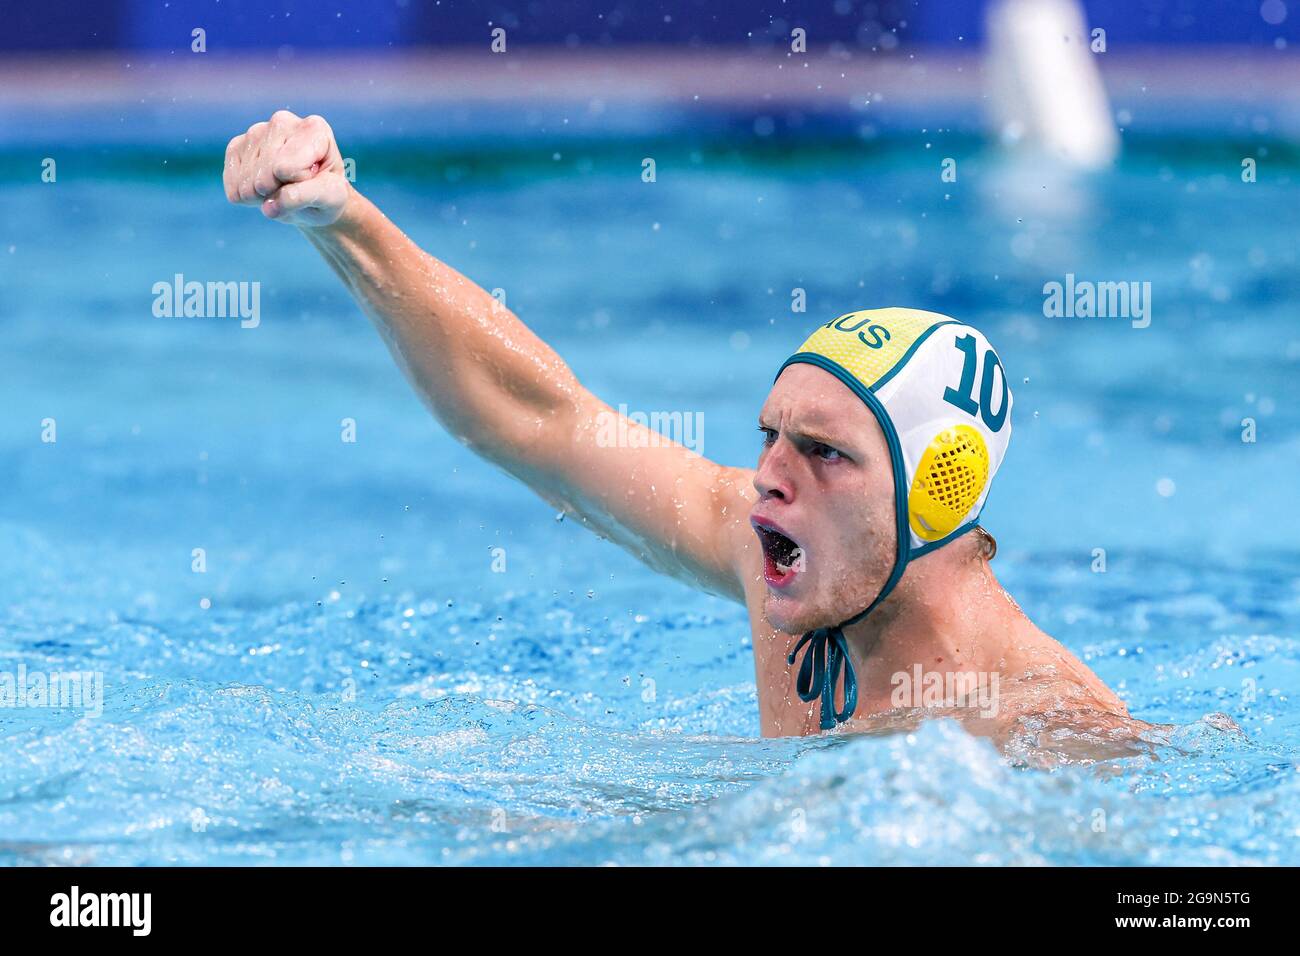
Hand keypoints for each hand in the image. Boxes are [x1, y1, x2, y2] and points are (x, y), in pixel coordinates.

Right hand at [223, 110, 350, 226]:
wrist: (314, 197)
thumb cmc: (327, 193)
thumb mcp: (331, 198)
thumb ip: (304, 197)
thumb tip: (268, 207)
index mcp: (314, 129)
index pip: (287, 168)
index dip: (298, 184)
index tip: (313, 180)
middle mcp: (282, 122)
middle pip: (265, 174)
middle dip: (279, 192)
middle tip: (295, 188)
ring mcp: (256, 131)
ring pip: (247, 180)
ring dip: (262, 196)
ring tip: (281, 189)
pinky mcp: (237, 145)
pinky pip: (232, 180)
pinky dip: (245, 195)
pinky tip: (262, 191)